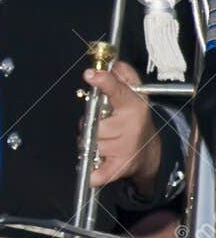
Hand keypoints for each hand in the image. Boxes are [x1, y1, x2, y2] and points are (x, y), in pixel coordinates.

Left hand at [85, 59, 159, 194]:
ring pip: (89, 143)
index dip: (105, 82)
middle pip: (92, 123)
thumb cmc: (133, 120)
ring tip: (104, 140)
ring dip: (90, 142)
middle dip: (91, 124)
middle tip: (101, 124)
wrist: (148, 152)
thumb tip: (112, 64)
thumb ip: (122, 77)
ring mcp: (124, 149)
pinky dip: (92, 173)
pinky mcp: (119, 168)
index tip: (91, 74)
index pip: (118, 92)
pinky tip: (94, 169)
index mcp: (134, 106)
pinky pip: (97, 173)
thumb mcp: (133, 95)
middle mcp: (130, 127)